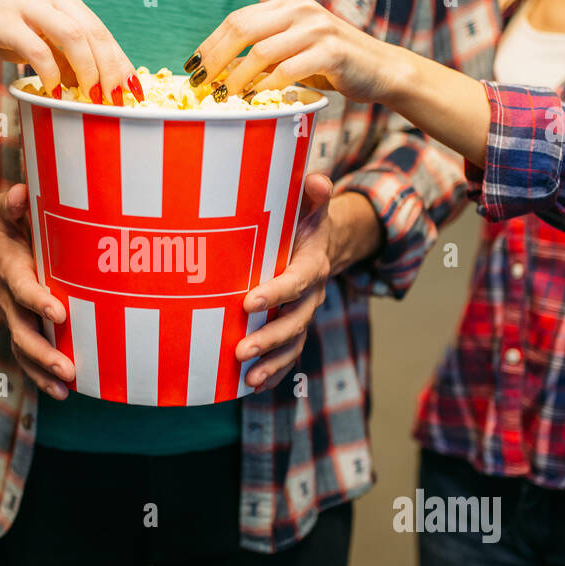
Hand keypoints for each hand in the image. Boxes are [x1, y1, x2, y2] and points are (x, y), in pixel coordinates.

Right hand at [0, 0, 144, 102]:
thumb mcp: (38, 44)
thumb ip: (65, 60)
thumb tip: (93, 87)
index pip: (102, 32)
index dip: (121, 62)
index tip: (134, 91)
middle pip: (94, 33)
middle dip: (110, 70)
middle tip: (116, 100)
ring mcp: (28, 3)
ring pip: (72, 36)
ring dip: (86, 69)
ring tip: (91, 96)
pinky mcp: (4, 18)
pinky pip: (36, 48)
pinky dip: (50, 72)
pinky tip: (54, 92)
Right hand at [0, 187, 73, 398]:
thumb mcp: (0, 213)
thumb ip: (11, 204)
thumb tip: (23, 193)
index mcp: (9, 269)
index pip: (23, 287)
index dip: (38, 300)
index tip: (59, 314)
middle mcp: (7, 298)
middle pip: (22, 330)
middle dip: (43, 352)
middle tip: (68, 368)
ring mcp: (9, 316)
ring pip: (22, 348)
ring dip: (43, 370)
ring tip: (67, 387)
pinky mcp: (15, 327)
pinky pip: (24, 356)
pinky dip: (39, 377)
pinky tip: (63, 393)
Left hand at [184, 0, 395, 101]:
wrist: (380, 69)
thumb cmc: (331, 65)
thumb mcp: (295, 50)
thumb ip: (265, 53)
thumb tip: (219, 72)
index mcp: (286, 4)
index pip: (237, 19)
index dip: (210, 44)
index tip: (191, 68)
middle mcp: (299, 9)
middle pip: (242, 30)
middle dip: (215, 59)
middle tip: (199, 86)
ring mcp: (316, 28)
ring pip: (262, 52)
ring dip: (237, 78)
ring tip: (222, 98)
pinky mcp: (331, 51)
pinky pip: (289, 71)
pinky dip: (267, 88)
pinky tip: (255, 101)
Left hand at [236, 173, 335, 392]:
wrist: (323, 243)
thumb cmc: (305, 220)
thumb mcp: (310, 204)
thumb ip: (313, 193)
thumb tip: (317, 180)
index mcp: (313, 264)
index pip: (296, 281)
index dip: (276, 292)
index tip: (248, 302)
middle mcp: (312, 294)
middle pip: (295, 321)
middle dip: (269, 338)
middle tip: (241, 350)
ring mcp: (304, 314)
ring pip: (293, 343)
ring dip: (273, 362)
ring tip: (250, 378)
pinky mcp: (295, 328)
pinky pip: (290, 355)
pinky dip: (276, 372)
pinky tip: (253, 385)